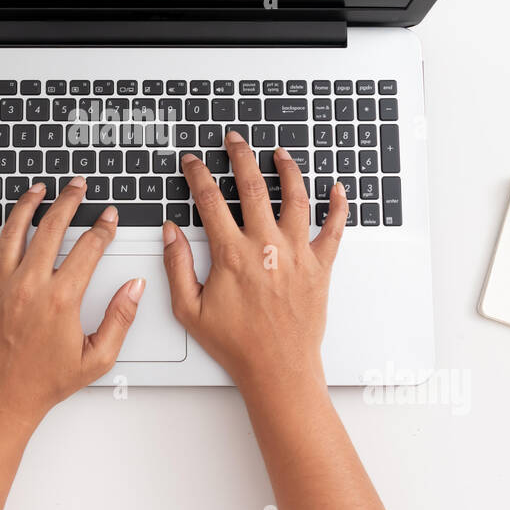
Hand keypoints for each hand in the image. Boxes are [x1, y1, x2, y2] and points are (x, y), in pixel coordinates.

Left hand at [0, 177, 143, 431]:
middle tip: (77, 187)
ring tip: (40, 189)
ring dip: (28, 204)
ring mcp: (0, 287)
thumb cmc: (45, 384)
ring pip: (14, 231)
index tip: (108, 217)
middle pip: (51, 227)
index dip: (103, 227)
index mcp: (61, 299)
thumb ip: (120, 318)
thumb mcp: (96, 358)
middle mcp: (29, 286)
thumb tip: (135, 287)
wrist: (0, 403)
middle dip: (68, 200)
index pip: (88, 248)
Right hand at [160, 132, 348, 392]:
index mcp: (231, 254)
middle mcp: (266, 246)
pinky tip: (337, 190)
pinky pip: (333, 229)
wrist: (277, 368)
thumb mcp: (190, 309)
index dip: (198, 175)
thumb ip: (177, 266)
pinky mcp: (319, 266)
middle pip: (253, 186)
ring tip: (280, 154)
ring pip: (295, 197)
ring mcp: (296, 253)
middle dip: (241, 156)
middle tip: (234, 140)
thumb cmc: (236, 344)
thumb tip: (171, 232)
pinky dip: (338, 207)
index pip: (210, 200)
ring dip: (287, 170)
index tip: (193, 163)